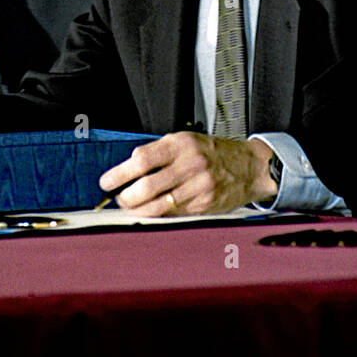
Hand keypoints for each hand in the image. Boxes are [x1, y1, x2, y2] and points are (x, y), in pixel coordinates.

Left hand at [98, 132, 275, 215]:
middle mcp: (190, 164)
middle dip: (125, 196)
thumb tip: (128, 167)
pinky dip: (157, 215)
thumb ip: (159, 151)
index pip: (142, 159)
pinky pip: (172, 215)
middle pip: (146, 186)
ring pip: (157, 206)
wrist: (248, 167)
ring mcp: (198, 187)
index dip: (120, 173)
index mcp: (182, 144)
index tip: (107, 180)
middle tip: (119, 198)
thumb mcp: (187, 140)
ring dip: (138, 210)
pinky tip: (150, 212)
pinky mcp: (203, 206)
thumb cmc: (213, 152)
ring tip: (131, 207)